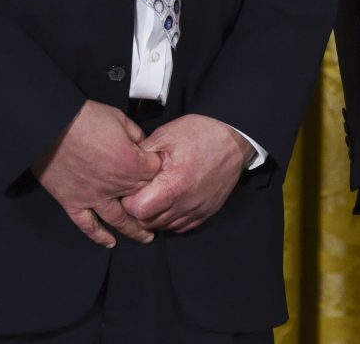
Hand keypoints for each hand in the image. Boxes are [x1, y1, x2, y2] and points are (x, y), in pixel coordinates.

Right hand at [31, 100, 160, 247]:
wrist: (50, 126)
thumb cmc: (85, 118)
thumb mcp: (120, 119)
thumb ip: (137, 136)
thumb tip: (144, 145)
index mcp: (132, 164)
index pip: (157, 173)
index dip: (161, 171)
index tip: (163, 172)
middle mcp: (116, 185)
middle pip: (142, 198)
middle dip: (154, 203)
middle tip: (164, 211)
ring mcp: (94, 197)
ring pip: (119, 220)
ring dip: (134, 231)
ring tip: (147, 238)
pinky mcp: (73, 202)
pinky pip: (87, 225)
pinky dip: (98, 236)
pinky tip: (110, 243)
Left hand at [122, 114, 253, 234]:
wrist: (234, 138)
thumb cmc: (201, 133)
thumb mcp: (166, 135)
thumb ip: (141, 156)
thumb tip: (124, 171)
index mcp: (175, 183)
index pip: (138, 210)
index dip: (129, 200)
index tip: (132, 188)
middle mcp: (187, 203)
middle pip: (148, 222)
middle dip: (139, 210)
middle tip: (141, 191)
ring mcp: (198, 210)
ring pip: (164, 226)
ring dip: (155, 215)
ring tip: (156, 195)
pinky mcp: (207, 212)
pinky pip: (181, 226)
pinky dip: (171, 218)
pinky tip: (171, 201)